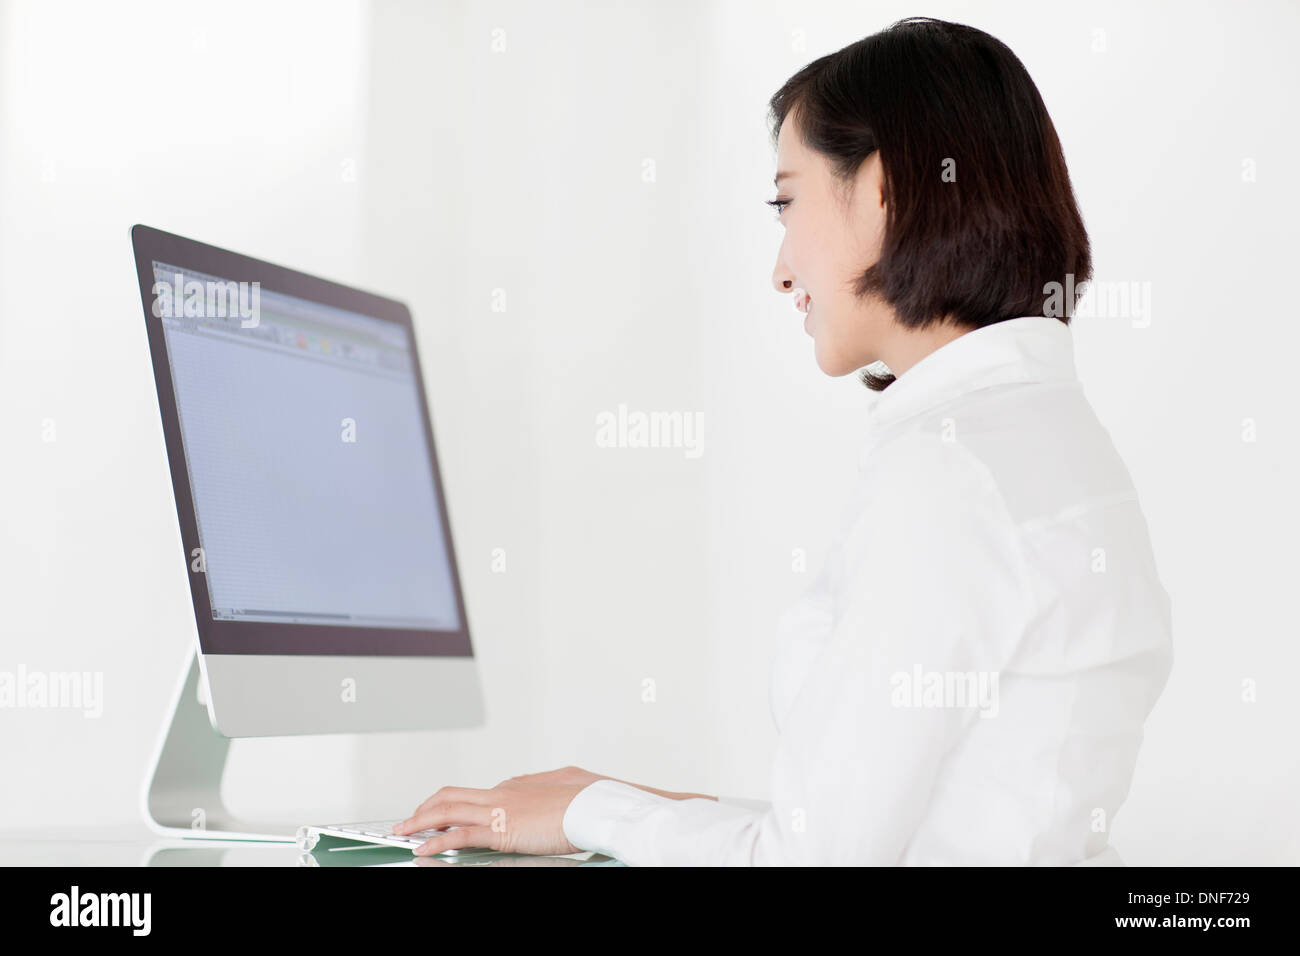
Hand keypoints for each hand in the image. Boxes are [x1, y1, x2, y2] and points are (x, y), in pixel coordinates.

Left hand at [393, 766, 609, 856]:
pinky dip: (436, 842)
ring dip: (420, 821)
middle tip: (410, 819)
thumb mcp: (565, 786)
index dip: (454, 805)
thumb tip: (541, 789)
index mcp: (515, 787)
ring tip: (404, 832)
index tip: (442, 815)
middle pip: (451, 795)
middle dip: (426, 808)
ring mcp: (499, 809)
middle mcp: (502, 793)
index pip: (475, 795)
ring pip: (446, 810)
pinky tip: (423, 849)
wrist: (596, 806)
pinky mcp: (501, 829)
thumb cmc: (587, 801)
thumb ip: (545, 787)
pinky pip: (459, 834)